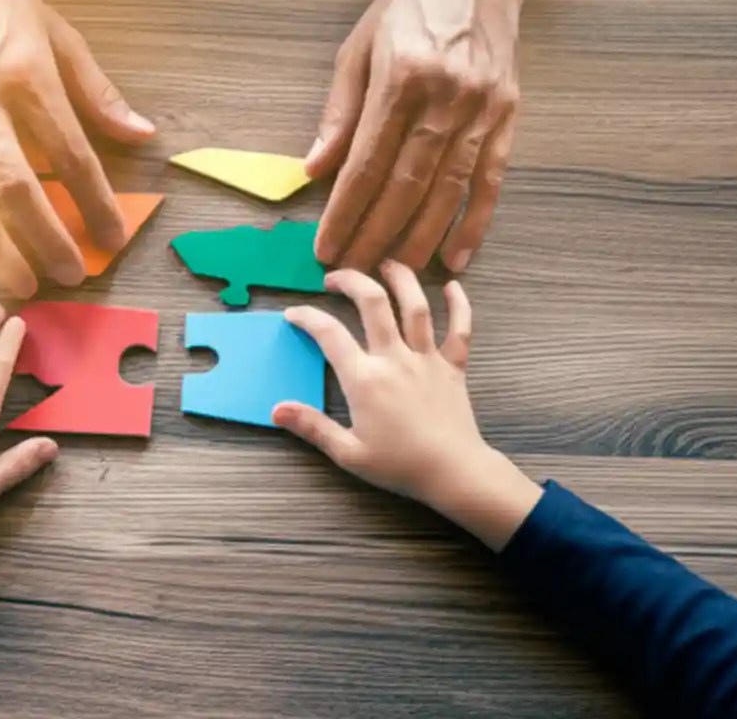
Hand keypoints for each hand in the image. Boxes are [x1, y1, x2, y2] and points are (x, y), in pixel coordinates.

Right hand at [0, 0, 155, 295]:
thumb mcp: (57, 36)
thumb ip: (97, 92)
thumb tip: (140, 135)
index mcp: (26, 77)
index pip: (69, 153)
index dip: (94, 201)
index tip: (112, 237)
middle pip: (15, 185)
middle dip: (47, 237)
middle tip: (70, 274)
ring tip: (20, 283)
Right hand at [273, 263, 483, 502]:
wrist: (453, 473)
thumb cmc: (399, 466)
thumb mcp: (348, 453)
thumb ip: (312, 426)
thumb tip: (276, 410)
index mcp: (364, 379)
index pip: (329, 335)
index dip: (307, 317)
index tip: (294, 313)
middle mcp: (394, 359)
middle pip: (372, 304)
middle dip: (351, 282)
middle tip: (335, 277)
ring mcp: (426, 359)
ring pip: (415, 306)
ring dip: (401, 279)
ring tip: (388, 263)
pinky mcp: (453, 367)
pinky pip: (460, 329)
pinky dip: (459, 305)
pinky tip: (453, 287)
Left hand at [308, 0, 520, 273]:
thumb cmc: (409, 8)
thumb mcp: (360, 50)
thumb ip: (339, 113)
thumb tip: (314, 170)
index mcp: (402, 81)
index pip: (367, 165)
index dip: (345, 213)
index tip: (326, 248)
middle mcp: (446, 100)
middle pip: (405, 187)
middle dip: (375, 237)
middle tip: (354, 274)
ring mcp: (481, 112)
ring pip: (447, 192)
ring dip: (419, 241)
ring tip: (395, 275)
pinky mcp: (507, 118)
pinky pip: (491, 182)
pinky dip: (475, 224)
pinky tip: (457, 258)